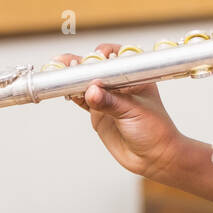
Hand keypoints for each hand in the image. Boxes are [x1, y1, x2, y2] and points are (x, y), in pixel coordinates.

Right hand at [48, 43, 182, 180]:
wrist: (154, 158)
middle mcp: (121, 84)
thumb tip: (91, 91)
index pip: (117, 58)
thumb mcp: (134, 113)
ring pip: (86, 83)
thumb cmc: (155, 131)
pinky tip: (63, 91)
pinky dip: (71, 94)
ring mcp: (108, 98)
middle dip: (82, 64)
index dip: (102, 55)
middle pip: (97, 68)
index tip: (92, 59)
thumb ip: (111, 102)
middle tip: (68, 64)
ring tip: (57, 73)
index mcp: (136, 77)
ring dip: (72, 78)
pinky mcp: (98, 112)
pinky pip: (81, 99)